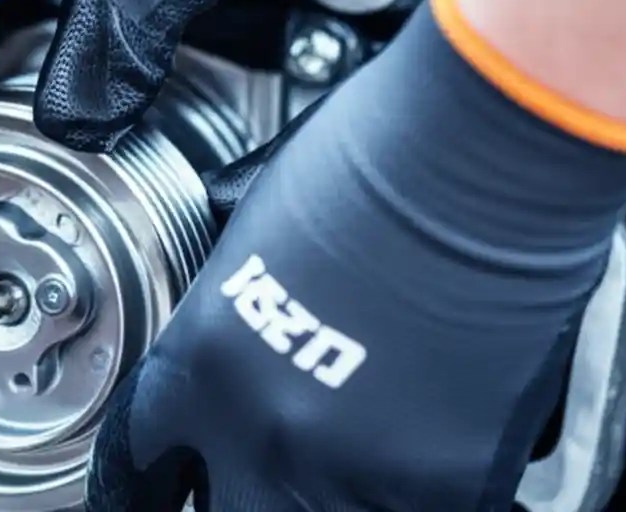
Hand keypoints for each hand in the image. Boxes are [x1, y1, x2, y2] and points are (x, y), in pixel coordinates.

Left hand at [84, 3, 625, 509]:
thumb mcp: (254, 221)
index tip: (166, 482)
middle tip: (262, 473)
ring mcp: (353, 463)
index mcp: (204, 357)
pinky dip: (412, 486)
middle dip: (235, 497)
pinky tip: (423, 439)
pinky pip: (412, 508)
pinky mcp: (442, 479)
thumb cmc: (381, 152)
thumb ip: (228, 298)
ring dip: (333, 490)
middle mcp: (264, 425)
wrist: (489, 151)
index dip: (146, 478)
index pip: (137, 457)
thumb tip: (231, 309)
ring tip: (361, 440)